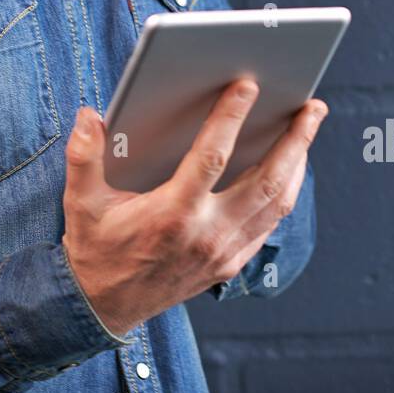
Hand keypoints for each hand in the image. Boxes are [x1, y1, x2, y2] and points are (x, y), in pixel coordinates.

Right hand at [61, 79, 326, 337]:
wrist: (104, 306)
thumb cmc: (96, 248)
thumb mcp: (81, 202)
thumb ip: (83, 156)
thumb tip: (89, 115)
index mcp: (172, 214)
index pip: (211, 157)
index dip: (231, 118)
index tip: (247, 86)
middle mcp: (206, 234)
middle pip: (267, 180)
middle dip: (295, 140)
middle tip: (311, 105)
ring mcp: (224, 251)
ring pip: (278, 203)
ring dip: (298, 163)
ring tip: (308, 128)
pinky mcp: (230, 263)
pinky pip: (270, 224)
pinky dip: (286, 192)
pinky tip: (290, 169)